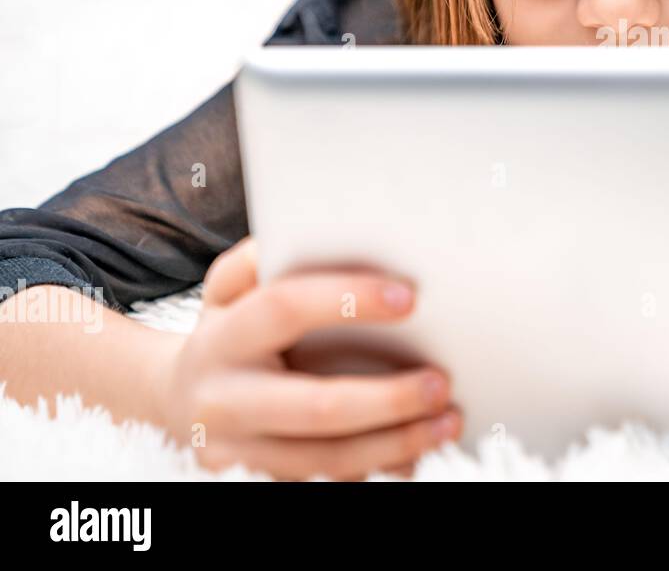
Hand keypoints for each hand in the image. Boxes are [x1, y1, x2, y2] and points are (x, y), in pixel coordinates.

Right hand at [156, 237, 460, 479]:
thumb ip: (260, 259)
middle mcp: (222, 402)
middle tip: (441, 382)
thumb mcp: (228, 288)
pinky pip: (325, 484)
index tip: (410, 295)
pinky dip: (378, 471)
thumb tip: (314, 229)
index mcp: (220, 339)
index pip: (283, 309)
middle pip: (316, 406)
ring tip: (447, 421)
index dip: (345, 299)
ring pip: (326, 459)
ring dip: (395, 443)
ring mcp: (236, 454)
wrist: (175, 402)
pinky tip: (419, 453)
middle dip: (387, 398)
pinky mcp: (253, 484)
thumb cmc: (229, 330)